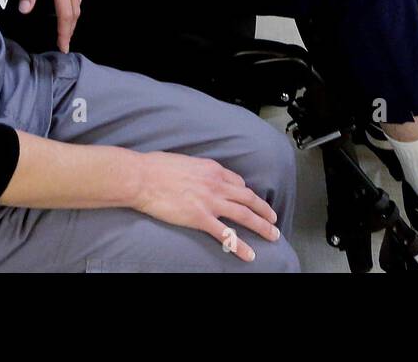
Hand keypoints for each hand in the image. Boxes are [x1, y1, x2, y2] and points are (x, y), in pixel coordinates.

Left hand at [16, 0, 80, 52]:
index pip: (65, 13)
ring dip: (73, 16)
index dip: (64, 32)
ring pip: (78, 0)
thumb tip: (26, 11)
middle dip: (70, 28)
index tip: (63, 47)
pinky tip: (68, 4)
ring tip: (66, 28)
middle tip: (65, 43)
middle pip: (75, 10)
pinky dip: (74, 4)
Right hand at [132, 153, 281, 262]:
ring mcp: (210, 201)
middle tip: (274, 219)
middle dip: (264, 210)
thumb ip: (197, 171)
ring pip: (244, 215)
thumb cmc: (157, 167)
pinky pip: (226, 234)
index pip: (237, 182)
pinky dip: (240, 245)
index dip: (246, 193)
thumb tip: (197, 178)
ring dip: (262, 226)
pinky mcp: (201, 218)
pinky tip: (250, 255)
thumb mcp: (185, 162)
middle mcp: (216, 184)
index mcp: (212, 169)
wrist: (143, 177)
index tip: (250, 200)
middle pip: (248, 198)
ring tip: (273, 235)